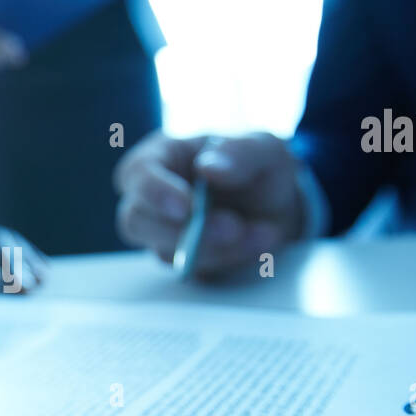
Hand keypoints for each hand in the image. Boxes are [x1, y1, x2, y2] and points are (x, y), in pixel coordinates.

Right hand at [114, 130, 304, 274]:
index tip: (186, 209)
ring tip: (262, 231)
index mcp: (160, 156)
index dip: (155, 193)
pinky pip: (193, 269)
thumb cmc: (259, 166)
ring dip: (216, 248)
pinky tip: (259, 241)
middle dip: (183, 231)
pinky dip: (229, 258)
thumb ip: (238, 151)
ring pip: (166, 252)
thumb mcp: (263, 146)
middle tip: (233, 228)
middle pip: (137, 221)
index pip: (138, 173)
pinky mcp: (179, 260)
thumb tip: (208, 168)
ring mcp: (162, 233)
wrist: (277, 204)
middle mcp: (151, 197)